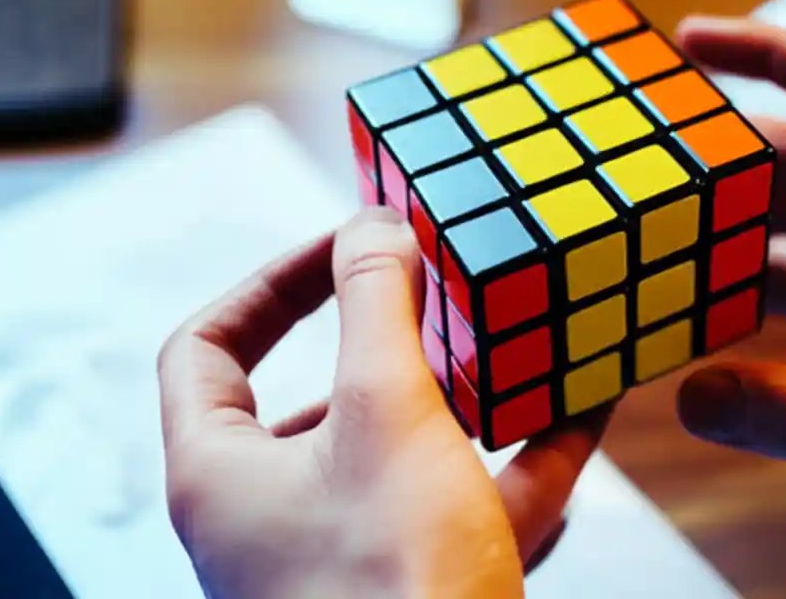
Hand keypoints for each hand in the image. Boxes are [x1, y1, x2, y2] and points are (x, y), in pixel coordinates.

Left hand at [158, 208, 607, 598]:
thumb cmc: (386, 588)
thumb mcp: (385, 413)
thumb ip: (377, 305)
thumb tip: (370, 222)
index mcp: (222, 474)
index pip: (207, 349)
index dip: (270, 282)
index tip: (344, 244)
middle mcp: (273, 519)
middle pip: (318, 401)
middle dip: (390, 340)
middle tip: (443, 290)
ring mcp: (347, 561)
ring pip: (406, 455)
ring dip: (466, 397)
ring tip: (517, 341)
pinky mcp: (417, 591)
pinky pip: (467, 510)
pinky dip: (519, 464)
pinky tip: (578, 421)